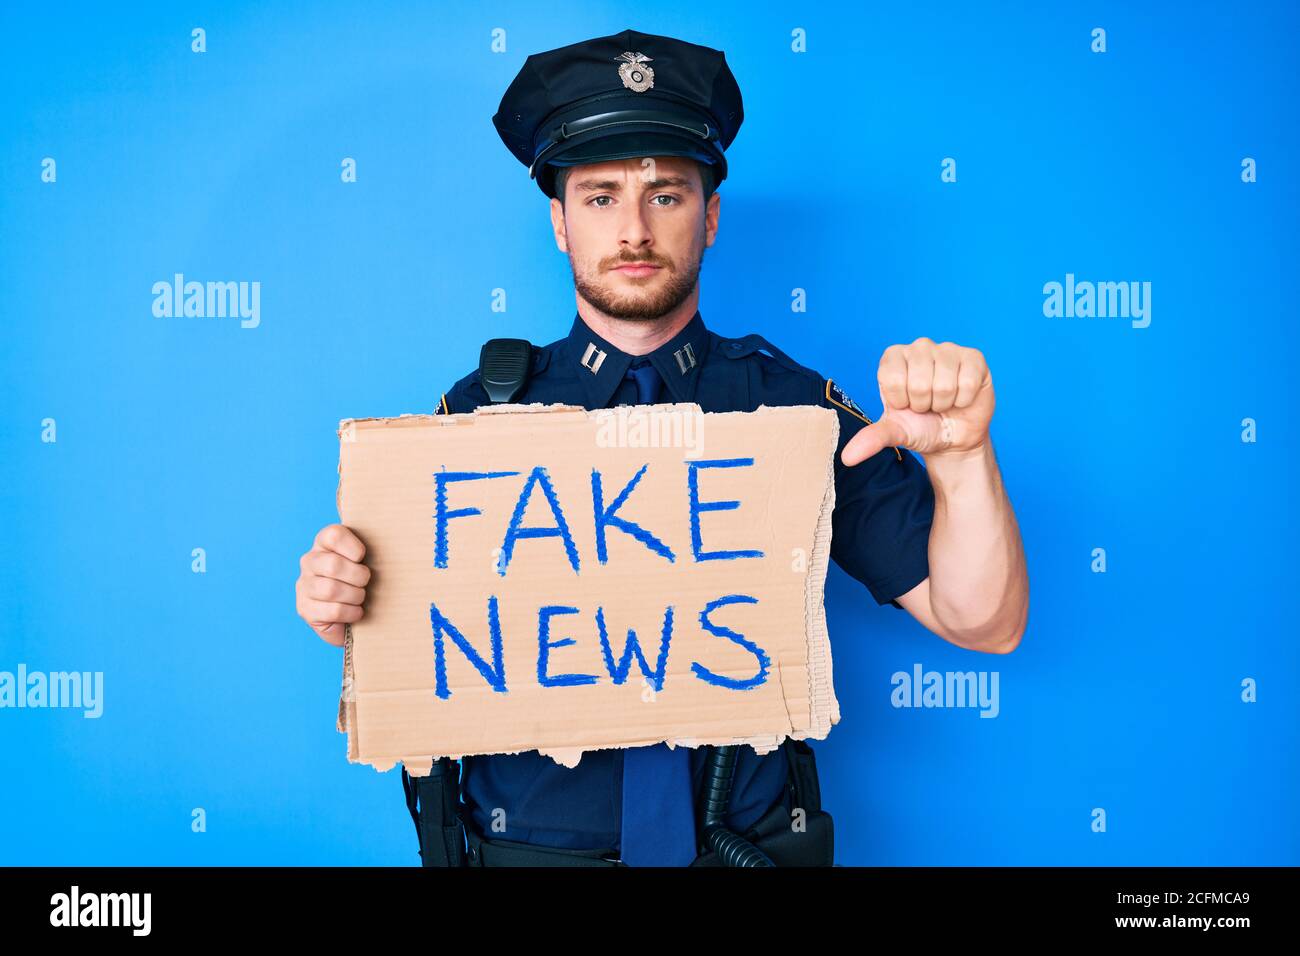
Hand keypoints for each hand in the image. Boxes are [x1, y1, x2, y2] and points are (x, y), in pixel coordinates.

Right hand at [295, 524, 370, 646]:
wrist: (348, 615)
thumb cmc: (361, 580)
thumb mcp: (365, 560)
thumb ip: (372, 548)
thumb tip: (399, 539)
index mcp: (324, 543)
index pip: (334, 535)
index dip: (354, 548)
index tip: (362, 557)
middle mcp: (309, 561)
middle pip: (334, 565)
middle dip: (358, 577)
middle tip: (365, 582)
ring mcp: (304, 585)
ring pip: (331, 589)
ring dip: (355, 596)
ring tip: (360, 597)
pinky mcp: (305, 609)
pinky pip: (333, 610)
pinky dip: (351, 612)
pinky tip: (355, 611)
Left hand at [841, 337, 994, 465]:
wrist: (953, 438)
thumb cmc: (920, 427)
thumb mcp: (895, 432)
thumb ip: (872, 438)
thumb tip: (848, 458)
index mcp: (893, 357)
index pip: (892, 379)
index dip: (902, 401)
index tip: (906, 405)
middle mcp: (919, 347)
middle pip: (918, 382)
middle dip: (924, 404)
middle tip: (927, 405)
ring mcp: (947, 349)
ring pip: (944, 383)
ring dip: (944, 403)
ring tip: (942, 402)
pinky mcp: (974, 357)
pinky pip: (968, 382)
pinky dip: (964, 400)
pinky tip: (961, 398)